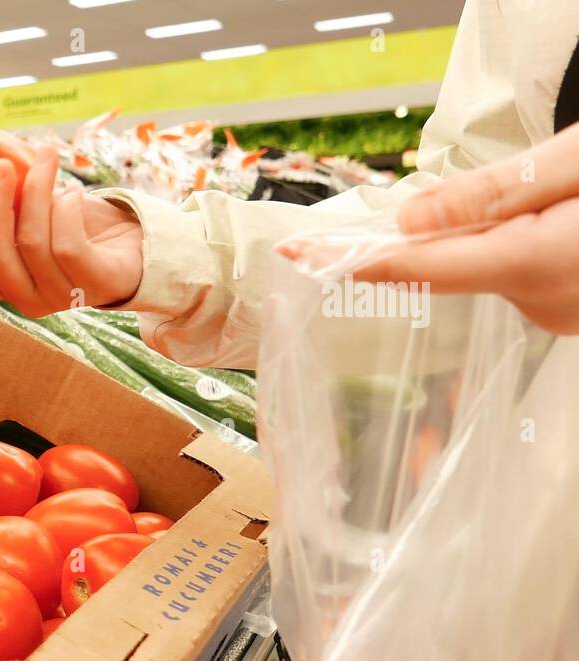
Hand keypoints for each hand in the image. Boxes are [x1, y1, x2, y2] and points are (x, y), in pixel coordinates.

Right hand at [0, 146, 143, 315]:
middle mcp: (30, 299)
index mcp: (6, 284)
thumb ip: (8, 203)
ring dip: (37, 192)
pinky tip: (73, 193)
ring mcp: (63, 298)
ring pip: (33, 243)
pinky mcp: (96, 286)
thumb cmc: (77, 223)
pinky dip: (66, 208)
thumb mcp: (34, 214)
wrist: (135, 239)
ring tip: (47, 164)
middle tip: (1, 166)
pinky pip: (68, 244)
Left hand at [355, 125, 578, 335]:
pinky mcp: (561, 303)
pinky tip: (547, 208)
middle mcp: (539, 301)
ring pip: (479, 262)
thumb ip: (495, 192)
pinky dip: (505, 238)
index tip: (300, 250)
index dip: (356, 257)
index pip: (418, 268)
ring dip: (481, 227)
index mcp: (538, 264)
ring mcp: (552, 308)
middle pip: (448, 261)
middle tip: (463, 183)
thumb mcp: (578, 161)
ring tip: (543, 185)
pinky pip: (508, 268)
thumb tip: (408, 220)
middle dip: (434, 224)